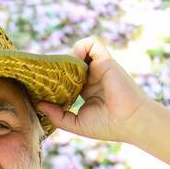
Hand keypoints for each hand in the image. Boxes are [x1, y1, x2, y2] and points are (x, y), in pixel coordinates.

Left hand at [35, 36, 154, 143]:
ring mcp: (98, 68)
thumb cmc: (107, 126)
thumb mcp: (76, 123)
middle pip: (69, 65)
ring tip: (59, 70)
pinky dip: (80, 47)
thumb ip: (57, 115)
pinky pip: (91, 43)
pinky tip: (72, 63)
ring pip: (79, 51)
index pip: (66, 79)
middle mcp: (92, 78)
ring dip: (67, 56)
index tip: (41, 87)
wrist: (130, 121)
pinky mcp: (106, 61)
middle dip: (56, 67)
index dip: (54, 81)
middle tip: (43, 76)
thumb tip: (39, 105)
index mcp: (86, 91)